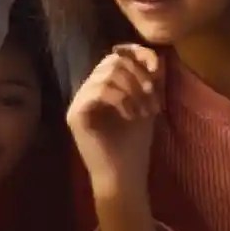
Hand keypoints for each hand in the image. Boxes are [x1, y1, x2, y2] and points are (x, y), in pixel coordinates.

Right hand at [67, 44, 163, 197]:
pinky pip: (97, 90)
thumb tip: (154, 55)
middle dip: (138, 76)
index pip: (113, 58)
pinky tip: (131, 115)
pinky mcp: (75, 114)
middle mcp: (87, 92)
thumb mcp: (147, 106)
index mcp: (102, 88)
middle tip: (152, 100)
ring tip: (144, 112)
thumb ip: (149, 81)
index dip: (134, 54)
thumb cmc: (134, 145)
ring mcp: (79, 102)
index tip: (154, 67)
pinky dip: (121, 99)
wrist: (123, 176)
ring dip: (133, 90)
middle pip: (110, 62)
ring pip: (105, 74)